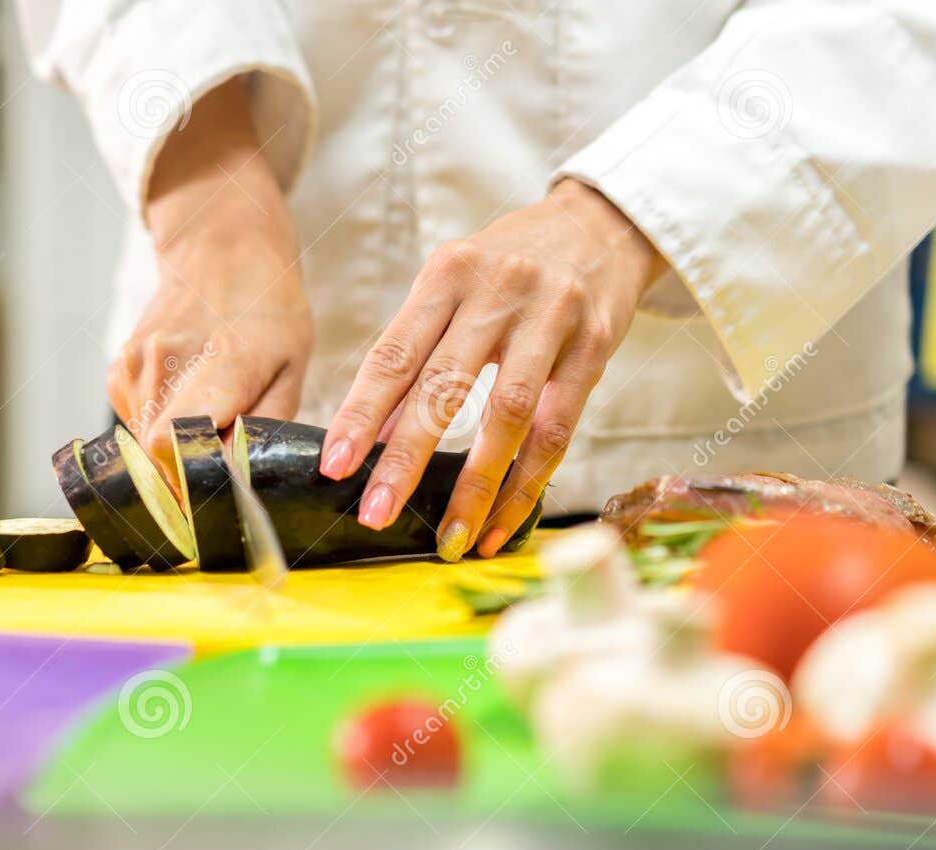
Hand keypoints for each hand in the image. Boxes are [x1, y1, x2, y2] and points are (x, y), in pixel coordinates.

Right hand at [109, 80, 312, 469]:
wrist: (221, 248)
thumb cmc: (269, 309)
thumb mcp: (293, 367)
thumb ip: (266, 428)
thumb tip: (241, 480)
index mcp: (224, 361)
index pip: (176, 442)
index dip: (194, 478)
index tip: (218, 486)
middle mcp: (167, 361)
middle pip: (160, 455)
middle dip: (191, 470)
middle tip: (223, 453)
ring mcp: (135, 364)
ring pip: (146, 445)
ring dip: (177, 448)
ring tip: (210, 412)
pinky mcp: (117, 370)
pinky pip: (136, 425)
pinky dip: (160, 426)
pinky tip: (187, 397)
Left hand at [320, 179, 663, 559]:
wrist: (602, 223)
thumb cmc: (510, 264)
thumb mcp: (453, 285)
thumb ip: (417, 352)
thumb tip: (379, 438)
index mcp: (448, 273)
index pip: (395, 353)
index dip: (361, 413)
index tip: (334, 466)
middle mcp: (498, 291)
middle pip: (444, 387)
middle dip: (406, 460)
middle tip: (376, 514)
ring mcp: (551, 318)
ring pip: (508, 416)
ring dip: (476, 487)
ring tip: (450, 539)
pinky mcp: (595, 347)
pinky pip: (558, 429)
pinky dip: (527, 483)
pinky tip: (502, 520)